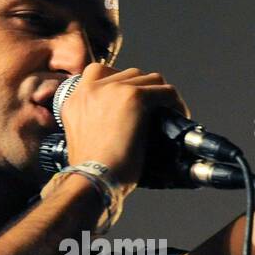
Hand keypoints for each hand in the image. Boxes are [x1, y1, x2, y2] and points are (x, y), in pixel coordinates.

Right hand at [59, 63, 190, 199]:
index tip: (133, 102)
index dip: (122, 85)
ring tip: (169, 112)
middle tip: (155, 110)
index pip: (100, 74)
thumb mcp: (82, 139)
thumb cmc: (92, 173)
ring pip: (149, 79)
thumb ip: (94, 121)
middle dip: (145, 89)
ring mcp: (112, 90)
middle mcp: (91, 89)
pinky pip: (165, 91)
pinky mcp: (133, 97)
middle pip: (129, 74)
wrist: (93, 180)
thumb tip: (120, 121)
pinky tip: (179, 116)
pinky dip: (175, 103)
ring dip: (161, 94)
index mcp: (75, 99)